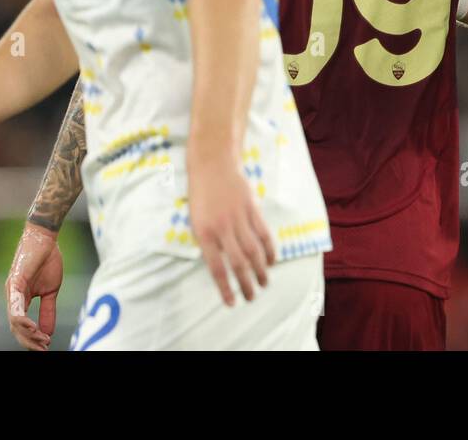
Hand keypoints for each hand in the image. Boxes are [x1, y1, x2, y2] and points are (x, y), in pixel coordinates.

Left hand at [7, 224, 62, 350]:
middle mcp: (12, 298)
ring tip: (41, 340)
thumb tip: (48, 331)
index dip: (32, 339)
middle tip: (43, 349)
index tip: (45, 347)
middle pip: (16, 328)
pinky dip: (22, 318)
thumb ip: (48, 310)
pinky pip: (16, 305)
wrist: (46, 238)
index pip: (22, 326)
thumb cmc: (47, 260)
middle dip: (29, 341)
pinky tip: (31, 326)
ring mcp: (12, 291)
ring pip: (14, 320)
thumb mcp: (51, 290)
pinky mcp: (15, 282)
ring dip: (28, 333)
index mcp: (20, 300)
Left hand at [188, 158, 276, 306]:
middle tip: (252, 297)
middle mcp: (222, 228)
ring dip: (260, 270)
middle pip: (238, 263)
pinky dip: (269, 250)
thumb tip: (222, 265)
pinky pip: (263, 234)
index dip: (225, 288)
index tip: (231, 303)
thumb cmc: (201, 195)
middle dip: (246, 284)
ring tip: (264, 283)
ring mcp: (239, 218)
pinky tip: (271, 261)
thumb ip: (208, 242)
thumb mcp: (195, 221)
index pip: (217, 268)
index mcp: (204, 234)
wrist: (212, 165)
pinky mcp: (252, 209)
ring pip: (253, 251)